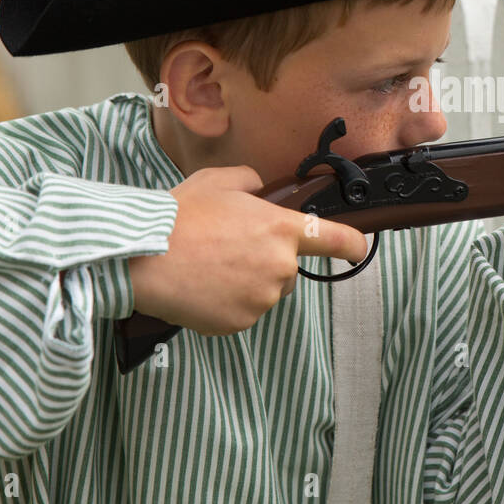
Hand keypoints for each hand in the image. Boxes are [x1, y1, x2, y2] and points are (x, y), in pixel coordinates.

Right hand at [127, 165, 368, 334]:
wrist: (144, 257)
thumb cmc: (181, 216)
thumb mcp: (219, 181)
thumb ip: (250, 182)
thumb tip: (258, 189)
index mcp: (282, 229)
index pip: (337, 239)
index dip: (352, 246)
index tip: (358, 250)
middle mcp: (281, 267)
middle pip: (287, 268)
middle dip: (265, 260)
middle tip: (226, 248)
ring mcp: (262, 298)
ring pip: (264, 292)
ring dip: (245, 282)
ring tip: (207, 267)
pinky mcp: (240, 322)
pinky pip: (242, 312)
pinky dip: (226, 304)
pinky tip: (200, 287)